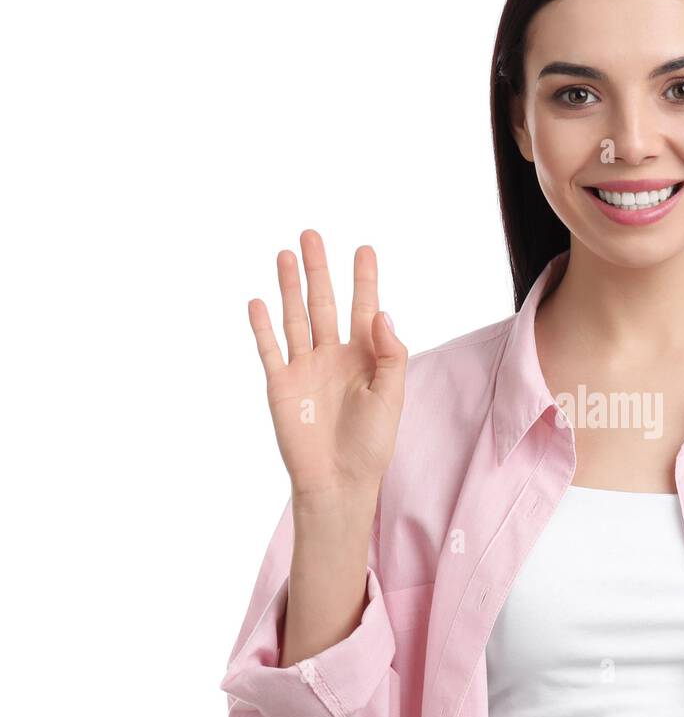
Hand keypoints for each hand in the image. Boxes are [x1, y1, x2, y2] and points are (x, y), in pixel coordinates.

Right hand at [247, 230, 407, 502]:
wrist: (339, 481)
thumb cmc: (371, 444)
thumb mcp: (391, 397)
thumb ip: (390, 355)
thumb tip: (381, 313)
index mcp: (365, 358)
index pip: (364, 308)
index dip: (364, 279)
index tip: (364, 249)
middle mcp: (333, 357)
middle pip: (324, 303)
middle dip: (319, 270)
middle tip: (312, 235)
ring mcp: (305, 368)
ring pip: (296, 318)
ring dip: (290, 287)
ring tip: (286, 254)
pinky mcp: (281, 385)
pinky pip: (270, 349)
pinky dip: (263, 326)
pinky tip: (259, 301)